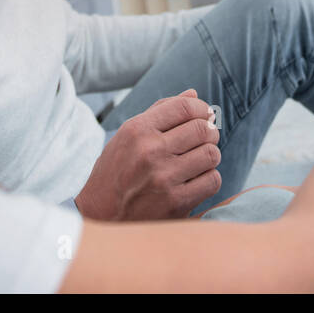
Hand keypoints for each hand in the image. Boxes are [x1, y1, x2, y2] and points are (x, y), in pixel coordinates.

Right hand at [74, 89, 221, 220]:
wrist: (101, 217)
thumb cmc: (115, 172)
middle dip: (209, 131)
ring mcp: (164, 178)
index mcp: (137, 130)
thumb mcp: (127, 136)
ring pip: (211, 154)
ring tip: (199, 160)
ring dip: (210, 155)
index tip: (203, 115)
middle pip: (203, 129)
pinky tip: (196, 180)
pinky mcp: (176, 203)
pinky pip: (212, 180)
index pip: (184, 107)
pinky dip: (209, 178)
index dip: (201, 108)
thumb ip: (160, 112)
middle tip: (205, 138)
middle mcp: (150, 151)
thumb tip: (194, 94)